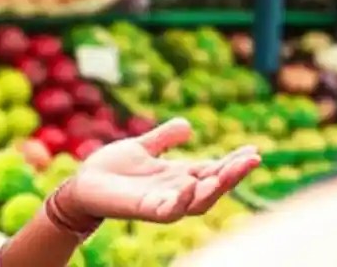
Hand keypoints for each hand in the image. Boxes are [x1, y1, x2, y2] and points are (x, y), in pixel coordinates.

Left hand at [64, 118, 259, 223]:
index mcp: (178, 175)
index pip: (213, 170)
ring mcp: (162, 202)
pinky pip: (168, 210)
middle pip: (212, 187)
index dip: (233, 162)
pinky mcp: (144, 210)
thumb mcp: (142, 147)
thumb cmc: (112, 168)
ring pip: (197, 203)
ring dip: (214, 189)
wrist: (82, 184)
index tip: (254, 150)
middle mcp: (175, 191)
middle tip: (252, 159)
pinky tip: (189, 184)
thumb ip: (164, 138)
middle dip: (233, 174)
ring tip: (227, 172)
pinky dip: (181, 199)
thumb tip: (188, 125)